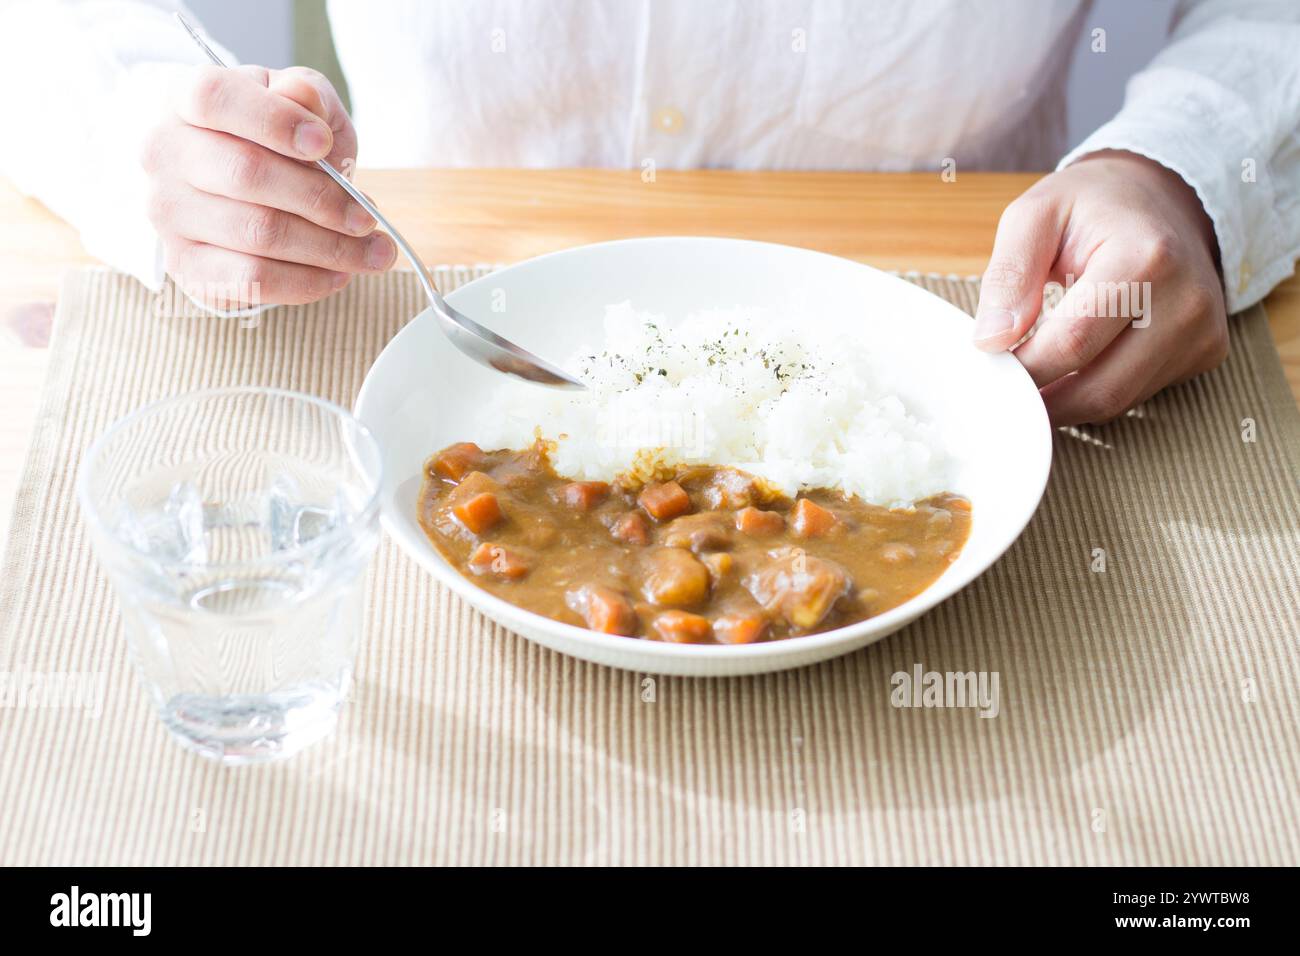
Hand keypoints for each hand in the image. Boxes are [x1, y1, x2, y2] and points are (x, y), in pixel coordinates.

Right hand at [142, 65, 395, 308]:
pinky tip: (340, 274)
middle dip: (321, 200)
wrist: (247, 189)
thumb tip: (301, 97)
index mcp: (187, 99)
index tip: (324, 144)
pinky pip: (252, 280)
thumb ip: (306, 95)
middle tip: (367, 217)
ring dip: (329, 248)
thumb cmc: (278, 141)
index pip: (215, 99)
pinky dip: (306, 281)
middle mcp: (166, 154)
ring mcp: (170, 213)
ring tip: (374, 252)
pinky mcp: (187, 265)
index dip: (273, 121)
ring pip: (257, 234)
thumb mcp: (302, 106)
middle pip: (246, 175)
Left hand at [973, 150, 1228, 425]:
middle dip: (1040, 399)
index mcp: (1147, 258)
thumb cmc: (1092, 205)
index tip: (989, 370)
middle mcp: (1187, 301)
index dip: (1024, 368)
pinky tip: (1071, 369)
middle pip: (1099, 387)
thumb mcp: (1035, 215)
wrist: (1160, 197)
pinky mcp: (1205, 352)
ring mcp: (1202, 332)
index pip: (1073, 342)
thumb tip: (991, 341)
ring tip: (1030, 378)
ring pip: (1117, 401)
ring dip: (1064, 401)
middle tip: (1002, 389)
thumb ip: (1008, 276)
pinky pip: (1136, 395)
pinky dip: (1094, 391)